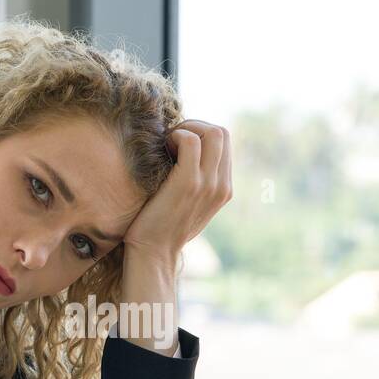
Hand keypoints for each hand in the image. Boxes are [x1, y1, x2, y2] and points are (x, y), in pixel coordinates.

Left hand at [122, 119, 232, 263]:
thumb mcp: (189, 204)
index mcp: (224, 189)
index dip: (201, 133)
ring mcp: (207, 184)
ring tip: (168, 145)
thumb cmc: (162, 226)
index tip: (178, 144)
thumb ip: (197, 183)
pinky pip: (190, 141)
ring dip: (187, 129)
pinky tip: (163, 151)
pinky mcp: (188, 183)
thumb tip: (186, 155)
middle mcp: (221, 186)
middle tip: (172, 141)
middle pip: (222, 132)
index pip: (224, 142)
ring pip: (213, 133)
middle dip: (196, 126)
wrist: (153, 252)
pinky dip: (176, 137)